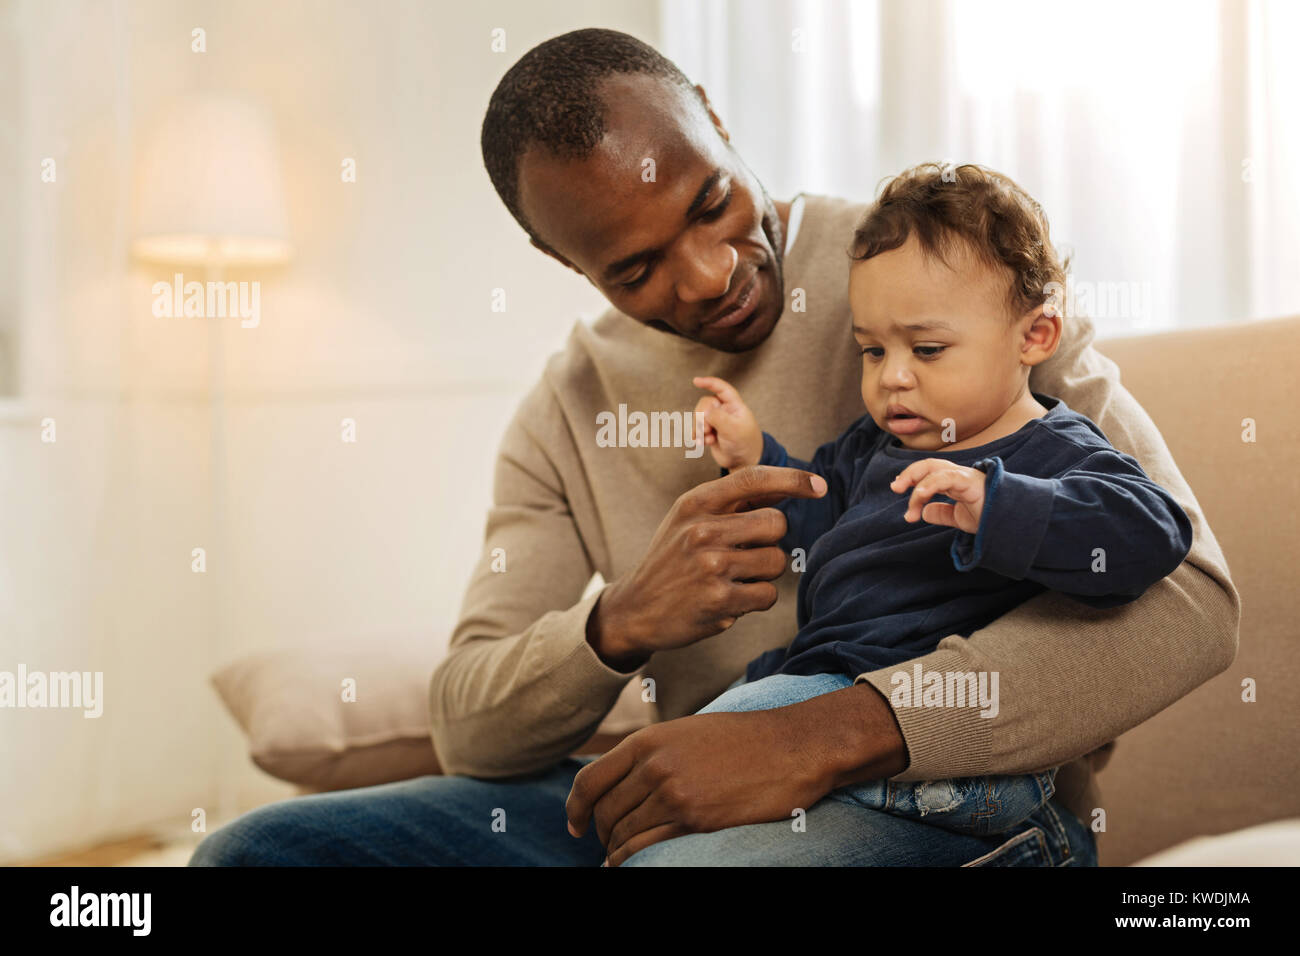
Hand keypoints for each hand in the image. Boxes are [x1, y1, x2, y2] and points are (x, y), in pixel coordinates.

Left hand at [565, 710, 829, 865]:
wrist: (793, 746)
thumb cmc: (746, 738)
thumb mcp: (688, 732)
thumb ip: (655, 752)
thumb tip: (627, 778)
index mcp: (649, 740)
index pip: (590, 779)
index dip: (575, 808)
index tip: (576, 824)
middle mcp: (654, 765)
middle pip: (605, 811)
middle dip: (600, 833)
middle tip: (605, 844)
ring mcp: (673, 793)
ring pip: (623, 833)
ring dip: (616, 851)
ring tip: (618, 859)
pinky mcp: (695, 818)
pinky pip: (648, 846)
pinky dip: (633, 861)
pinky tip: (632, 865)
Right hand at [586, 466, 826, 666]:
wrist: (636, 608)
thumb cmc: (673, 559)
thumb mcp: (690, 519)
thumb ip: (735, 503)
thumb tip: (788, 488)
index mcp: (696, 503)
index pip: (753, 478)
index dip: (792, 480)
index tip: (819, 486)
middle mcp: (702, 530)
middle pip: (776, 523)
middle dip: (770, 539)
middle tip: (745, 552)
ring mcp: (711, 566)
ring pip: (776, 561)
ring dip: (764, 573)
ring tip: (733, 578)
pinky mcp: (720, 601)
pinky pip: (768, 594)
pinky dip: (756, 599)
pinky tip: (729, 599)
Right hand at [692, 376, 763, 469]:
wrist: (744, 462)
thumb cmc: (745, 443)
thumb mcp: (734, 429)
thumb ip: (718, 417)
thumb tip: (704, 411)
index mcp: (734, 406)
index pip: (722, 389)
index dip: (709, 383)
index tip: (696, 381)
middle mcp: (724, 411)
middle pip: (705, 404)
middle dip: (701, 416)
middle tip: (706, 429)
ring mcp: (716, 421)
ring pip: (698, 417)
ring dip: (699, 428)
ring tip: (706, 439)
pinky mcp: (709, 432)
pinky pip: (696, 429)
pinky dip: (697, 436)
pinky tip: (701, 444)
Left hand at [890, 459, 985, 533]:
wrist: (1012, 523)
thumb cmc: (991, 518)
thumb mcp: (961, 519)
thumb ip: (943, 514)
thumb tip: (924, 512)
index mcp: (955, 481)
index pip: (929, 472)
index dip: (912, 477)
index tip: (898, 489)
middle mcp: (959, 475)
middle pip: (929, 464)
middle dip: (909, 474)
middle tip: (895, 488)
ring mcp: (965, 477)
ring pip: (934, 470)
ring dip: (917, 487)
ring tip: (910, 512)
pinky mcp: (971, 482)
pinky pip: (946, 477)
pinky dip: (930, 485)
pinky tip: (920, 497)